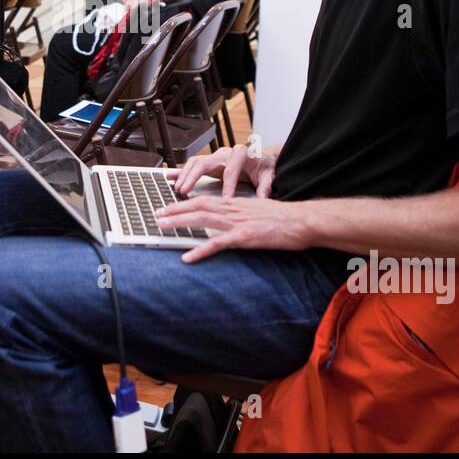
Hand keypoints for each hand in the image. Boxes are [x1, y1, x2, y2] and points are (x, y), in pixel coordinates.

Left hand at [155, 195, 314, 262]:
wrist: (302, 221)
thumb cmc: (283, 219)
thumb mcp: (257, 212)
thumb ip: (240, 216)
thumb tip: (226, 221)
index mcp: (235, 204)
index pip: (203, 200)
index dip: (183, 203)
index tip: (167, 207)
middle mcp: (233, 209)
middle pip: (197, 207)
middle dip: (174, 210)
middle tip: (156, 215)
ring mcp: (238, 222)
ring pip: (202, 220)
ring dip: (180, 223)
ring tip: (162, 228)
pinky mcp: (245, 236)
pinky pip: (218, 243)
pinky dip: (201, 250)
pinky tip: (188, 257)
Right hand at [168, 143, 275, 198]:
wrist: (261, 159)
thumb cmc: (263, 167)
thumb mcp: (268, 175)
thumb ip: (266, 186)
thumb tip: (263, 196)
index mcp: (241, 154)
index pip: (231, 170)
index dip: (227, 185)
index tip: (224, 200)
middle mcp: (225, 153)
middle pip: (205, 162)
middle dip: (193, 177)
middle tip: (184, 191)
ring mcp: (215, 157)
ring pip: (195, 162)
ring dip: (184, 175)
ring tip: (177, 189)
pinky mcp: (210, 163)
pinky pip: (192, 165)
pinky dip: (181, 171)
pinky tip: (170, 177)